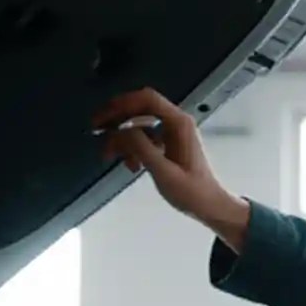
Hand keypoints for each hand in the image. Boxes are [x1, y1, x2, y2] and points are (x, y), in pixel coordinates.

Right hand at [92, 88, 249, 250]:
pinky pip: (144, 138)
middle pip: (139, 108)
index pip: (147, 99)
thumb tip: (121, 130)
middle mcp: (176, 123)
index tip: (102, 118)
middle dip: (116, 120)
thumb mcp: (164, 172)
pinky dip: (132, 149)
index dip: (121, 104)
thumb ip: (141, 148)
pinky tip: (131, 166)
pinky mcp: (168, 144)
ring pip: (138, 125)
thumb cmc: (192, 192)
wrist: (209, 206)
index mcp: (179, 124)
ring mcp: (172, 133)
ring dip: (122, 139)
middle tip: (96, 131)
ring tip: (111, 157)